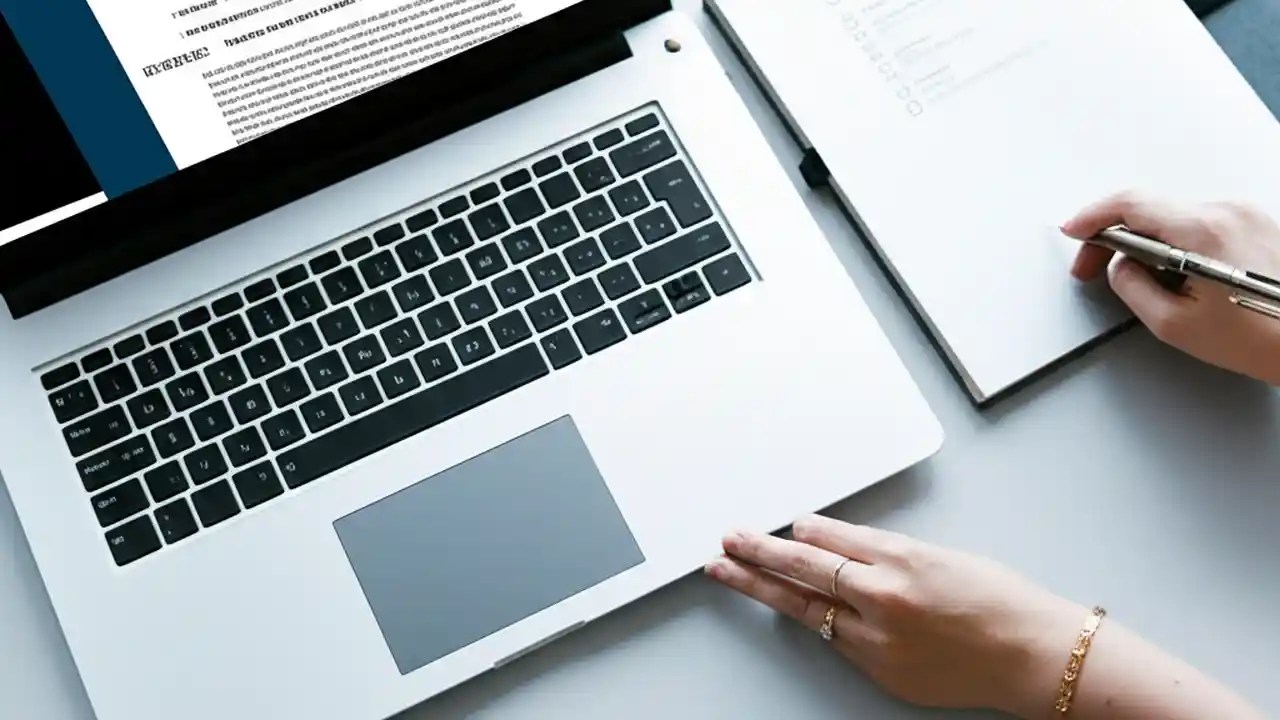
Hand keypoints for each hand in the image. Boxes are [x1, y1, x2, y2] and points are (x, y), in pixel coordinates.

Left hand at [705, 516, 1083, 716]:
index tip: (783, 524)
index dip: (800, 531)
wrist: (1034, 656)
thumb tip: (836, 545)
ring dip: (763, 587)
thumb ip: (886, 552)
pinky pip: (838, 640)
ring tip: (727, 571)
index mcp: (901, 558)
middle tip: (727, 540)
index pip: (829, 538)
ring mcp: (878, 639)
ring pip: (807, 608)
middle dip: (758, 551)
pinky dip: (817, 620)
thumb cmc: (1001, 600)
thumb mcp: (941, 554)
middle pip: (803, 568)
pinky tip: (791, 607)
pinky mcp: (880, 671)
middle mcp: (883, 597)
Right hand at [1062, 191, 1279, 385]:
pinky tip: (1181, 274)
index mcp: (1204, 231)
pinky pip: (1202, 223)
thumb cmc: (1260, 340)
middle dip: (1116, 237)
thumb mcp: (1174, 325)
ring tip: (1147, 280)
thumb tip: (1119, 269)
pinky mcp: (1258, 222)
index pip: (1131, 204)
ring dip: (1149, 242)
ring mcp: (1246, 213)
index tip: (1074, 232)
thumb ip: (1132, 287)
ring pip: (1175, 217)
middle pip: (1151, 209)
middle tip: (1095, 268)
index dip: (1093, 217)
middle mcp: (1227, 211)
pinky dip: (1179, 242)